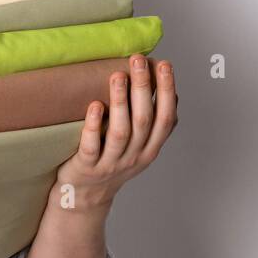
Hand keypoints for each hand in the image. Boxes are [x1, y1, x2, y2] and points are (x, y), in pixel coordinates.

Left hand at [55, 55, 177, 210]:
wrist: (85, 197)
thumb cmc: (112, 164)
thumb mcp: (140, 148)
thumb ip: (153, 124)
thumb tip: (172, 91)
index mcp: (150, 149)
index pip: (165, 118)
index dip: (167, 92)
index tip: (164, 65)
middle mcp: (134, 157)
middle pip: (144, 120)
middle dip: (143, 88)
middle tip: (138, 60)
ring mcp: (111, 163)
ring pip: (121, 132)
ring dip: (121, 101)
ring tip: (118, 75)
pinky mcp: (87, 167)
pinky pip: (92, 146)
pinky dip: (93, 125)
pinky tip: (94, 105)